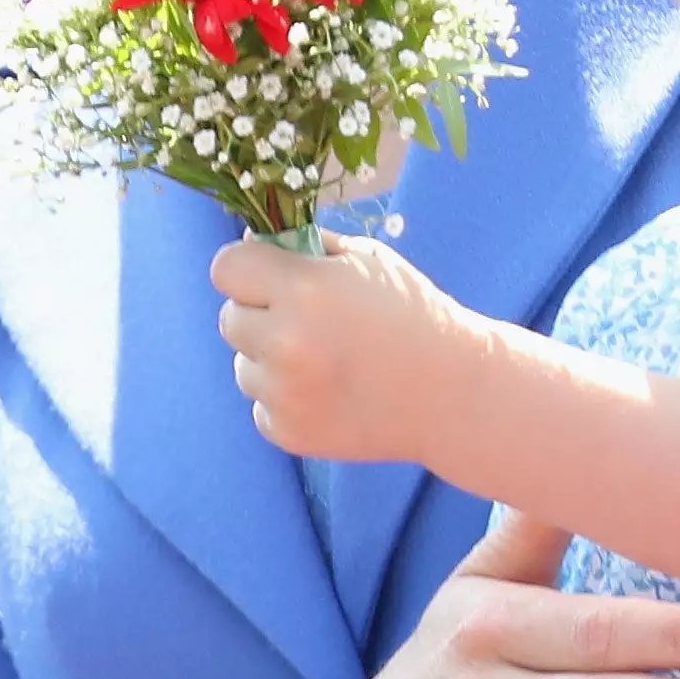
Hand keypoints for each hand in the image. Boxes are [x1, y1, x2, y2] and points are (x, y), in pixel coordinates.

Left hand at [211, 232, 481, 463]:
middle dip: (261, 314)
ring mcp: (285, 394)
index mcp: (304, 290)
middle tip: (309, 321)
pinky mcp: (288, 433)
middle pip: (229, 318)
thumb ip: (303, 247)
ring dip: (270, 360)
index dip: (247, 268)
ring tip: (326, 361)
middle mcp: (286, 343)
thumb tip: (247, 246)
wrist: (452, 394)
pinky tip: (330, 391)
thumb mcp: (367, 260)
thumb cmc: (412, 315)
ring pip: (243, 365)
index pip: (226, 268)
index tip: (269, 276)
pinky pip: (261, 404)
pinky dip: (285, 399)